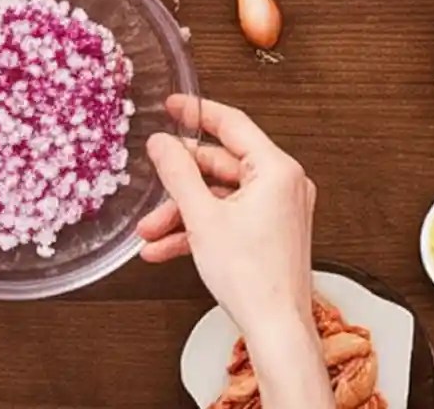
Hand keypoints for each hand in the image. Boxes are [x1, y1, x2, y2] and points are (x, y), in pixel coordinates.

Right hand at [138, 96, 332, 408]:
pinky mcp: (270, 233)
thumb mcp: (202, 218)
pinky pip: (228, 219)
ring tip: (150, 232)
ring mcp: (278, 210)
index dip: (197, 112)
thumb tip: (162, 143)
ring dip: (182, 213)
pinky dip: (198, 230)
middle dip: (179, 183)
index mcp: (276, 171)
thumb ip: (178, 173)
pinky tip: (164, 248)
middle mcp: (283, 185)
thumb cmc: (252, 277)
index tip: (172, 104)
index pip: (232, 124)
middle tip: (151, 180)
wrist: (276, 328)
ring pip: (219, 197)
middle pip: (220, 166)